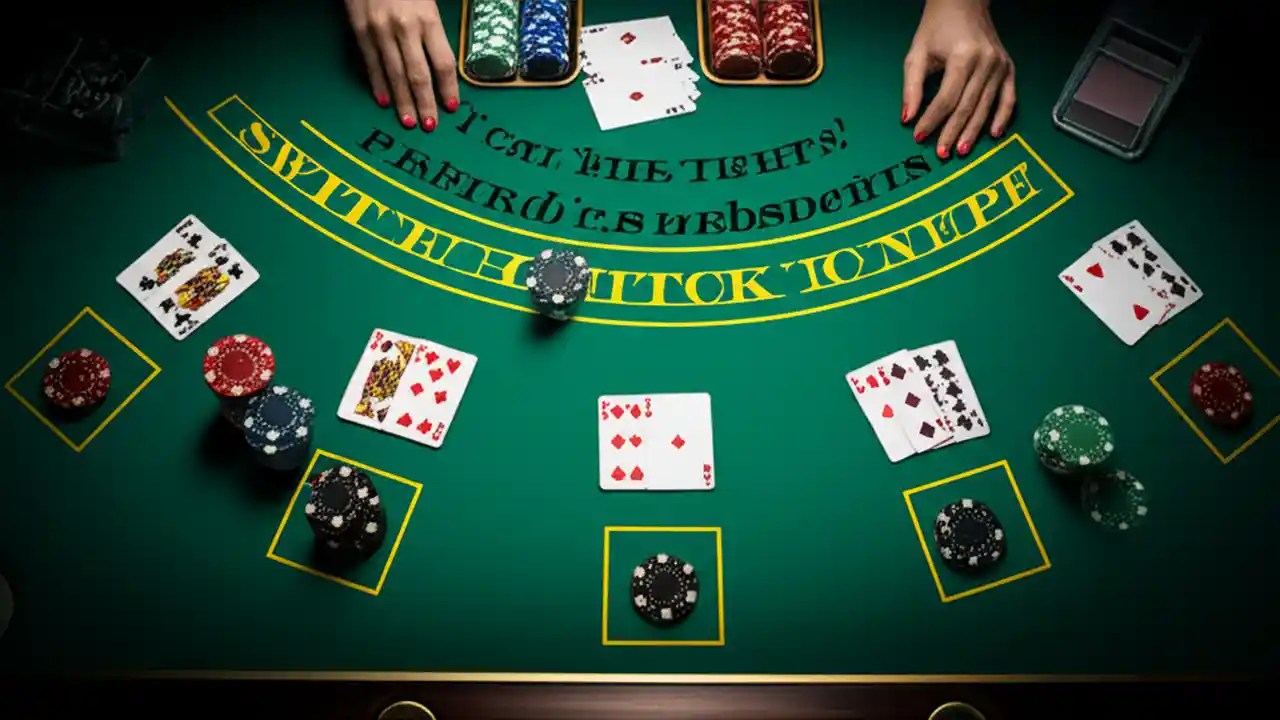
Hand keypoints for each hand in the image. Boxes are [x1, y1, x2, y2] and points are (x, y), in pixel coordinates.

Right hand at [345, 0, 459, 130]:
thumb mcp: (429, 0)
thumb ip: (434, 30)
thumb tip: (443, 65)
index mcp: (428, 19)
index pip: (443, 63)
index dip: (448, 89)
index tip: (451, 108)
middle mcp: (405, 28)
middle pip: (419, 75)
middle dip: (425, 103)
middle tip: (430, 126)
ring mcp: (380, 30)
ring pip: (395, 74)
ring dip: (402, 101)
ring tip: (409, 121)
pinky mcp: (359, 29)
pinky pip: (370, 63)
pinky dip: (377, 84)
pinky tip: (383, 101)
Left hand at [902, 0, 1015, 158]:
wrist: (963, 3)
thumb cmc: (936, 28)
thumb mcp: (917, 53)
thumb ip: (912, 87)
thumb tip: (907, 119)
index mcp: (963, 56)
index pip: (946, 98)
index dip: (932, 120)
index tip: (919, 137)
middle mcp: (986, 62)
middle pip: (967, 106)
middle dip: (952, 132)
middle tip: (942, 154)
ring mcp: (1000, 66)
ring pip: (986, 107)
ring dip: (973, 132)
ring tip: (961, 151)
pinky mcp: (1009, 68)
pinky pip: (1009, 98)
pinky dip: (1002, 118)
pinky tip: (993, 135)